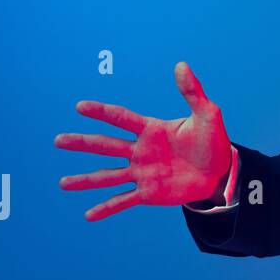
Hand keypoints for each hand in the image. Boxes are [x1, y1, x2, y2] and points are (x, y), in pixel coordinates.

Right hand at [55, 61, 232, 220]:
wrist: (220, 171)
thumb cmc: (213, 140)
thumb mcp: (207, 114)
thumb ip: (192, 92)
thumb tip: (181, 65)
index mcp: (151, 129)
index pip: (121, 118)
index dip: (101, 112)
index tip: (80, 106)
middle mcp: (140, 150)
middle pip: (106, 145)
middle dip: (83, 142)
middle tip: (58, 140)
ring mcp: (142, 172)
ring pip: (108, 176)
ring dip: (85, 180)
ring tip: (62, 184)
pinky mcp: (148, 193)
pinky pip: (123, 200)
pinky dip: (106, 208)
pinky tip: (89, 215)